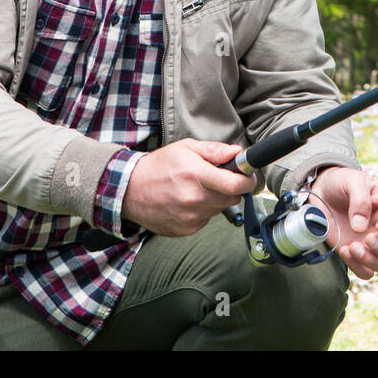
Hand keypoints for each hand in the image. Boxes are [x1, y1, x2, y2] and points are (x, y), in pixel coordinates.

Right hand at [120, 139, 256, 236]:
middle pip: (232, 199)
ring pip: (220, 209)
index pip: (234, 185)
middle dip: (232, 189)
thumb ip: (214, 150)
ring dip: (217, 200)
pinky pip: (206, 220)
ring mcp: (189, 217)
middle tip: (221, 180)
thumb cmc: (158, 166)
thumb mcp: (185, 148)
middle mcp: (194, 199)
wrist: (129, 190)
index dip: (247, 181)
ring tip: (199, 189)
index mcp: (196, 175)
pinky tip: (189, 201)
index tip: (249, 177)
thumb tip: (237, 153)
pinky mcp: (185, 229)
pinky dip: (204, 211)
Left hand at [309, 167, 377, 279]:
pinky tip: (344, 250)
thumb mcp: (353, 181)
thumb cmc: (343, 183)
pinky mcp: (358, 257)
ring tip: (352, 247)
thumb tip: (360, 227)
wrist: (323, 192)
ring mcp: (374, 247)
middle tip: (368, 239)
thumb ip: (360, 200)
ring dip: (372, 262)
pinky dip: (357, 267)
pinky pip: (366, 273)